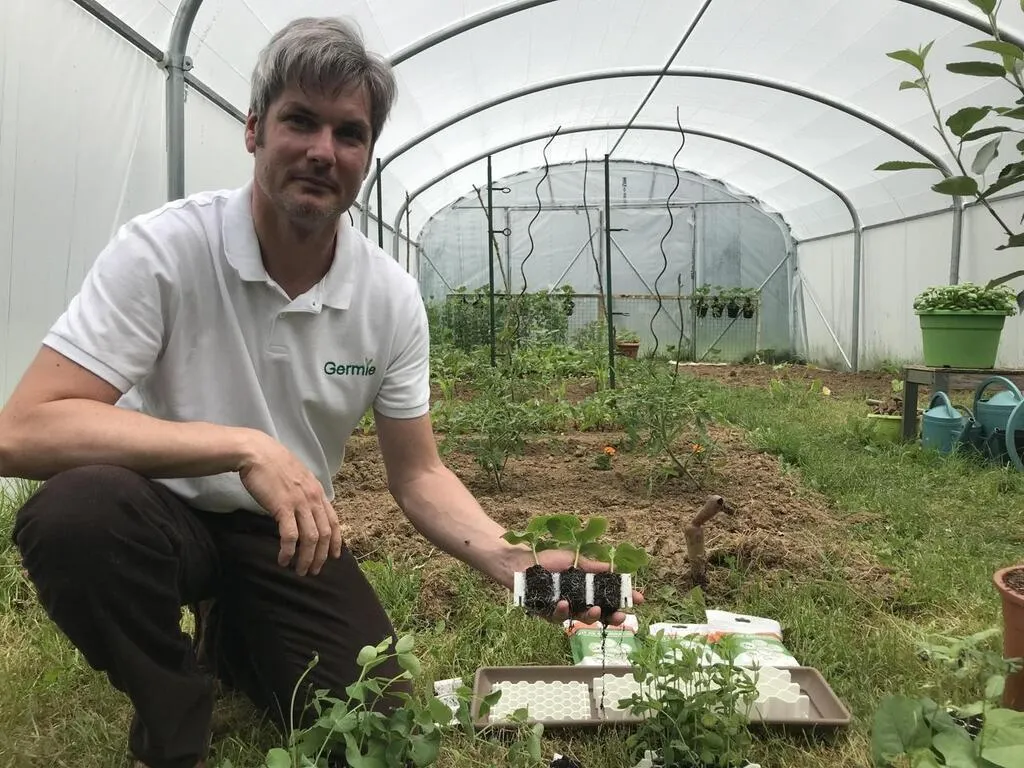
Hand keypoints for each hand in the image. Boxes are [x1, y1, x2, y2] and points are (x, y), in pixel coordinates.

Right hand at [236, 430, 341, 575]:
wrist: (256, 453)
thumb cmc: (273, 464)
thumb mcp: (297, 478)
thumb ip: (304, 493)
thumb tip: (304, 510)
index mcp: (318, 491)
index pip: (333, 521)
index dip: (335, 541)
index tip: (334, 556)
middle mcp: (313, 498)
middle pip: (324, 534)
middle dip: (320, 556)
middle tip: (313, 571)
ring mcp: (300, 502)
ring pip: (310, 538)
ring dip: (306, 558)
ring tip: (299, 571)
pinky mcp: (283, 507)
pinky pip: (290, 535)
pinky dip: (288, 551)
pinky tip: (283, 560)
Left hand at [532, 549, 644, 625]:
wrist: (520, 563)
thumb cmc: (547, 560)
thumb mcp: (574, 560)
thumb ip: (593, 567)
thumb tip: (613, 568)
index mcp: (585, 588)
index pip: (609, 596)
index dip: (623, 599)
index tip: (639, 599)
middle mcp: (577, 601)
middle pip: (599, 613)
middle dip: (611, 616)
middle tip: (621, 616)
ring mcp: (563, 608)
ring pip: (580, 618)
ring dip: (590, 616)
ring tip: (595, 610)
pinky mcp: (547, 612)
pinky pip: (558, 617)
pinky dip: (563, 611)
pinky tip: (565, 603)